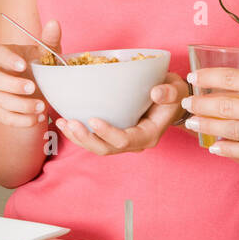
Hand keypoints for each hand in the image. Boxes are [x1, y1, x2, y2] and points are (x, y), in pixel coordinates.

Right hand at [0, 20, 57, 128]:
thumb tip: (53, 24)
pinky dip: (22, 120)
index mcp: (6, 56)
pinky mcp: (0, 111)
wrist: (39, 90)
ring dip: (21, 105)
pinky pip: (5, 117)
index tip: (23, 64)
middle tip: (33, 87)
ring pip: (0, 100)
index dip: (8, 59)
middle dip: (13, 85)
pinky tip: (37, 117)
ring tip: (41, 106)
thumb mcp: (48, 54)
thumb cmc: (40, 68)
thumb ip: (50, 40)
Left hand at [56, 71, 189, 154]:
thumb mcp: (177, 90)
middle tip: (70, 122)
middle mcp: (134, 142)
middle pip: (106, 149)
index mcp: (148, 134)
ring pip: (96, 146)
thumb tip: (155, 92)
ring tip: (62, 122)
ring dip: (77, 137)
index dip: (108, 133)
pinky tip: (63, 120)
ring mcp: (121, 140)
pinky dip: (78, 132)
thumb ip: (169, 92)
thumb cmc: (173, 95)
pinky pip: (93, 138)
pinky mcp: (112, 134)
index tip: (93, 119)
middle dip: (86, 139)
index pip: (126, 140)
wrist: (171, 100)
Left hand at [181, 67, 238, 161]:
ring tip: (192, 121)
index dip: (208, 77)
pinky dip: (228, 149)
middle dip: (200, 102)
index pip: (232, 78)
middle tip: (186, 100)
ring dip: (208, 125)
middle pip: (225, 104)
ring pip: (232, 129)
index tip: (194, 76)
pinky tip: (215, 146)